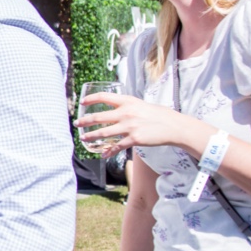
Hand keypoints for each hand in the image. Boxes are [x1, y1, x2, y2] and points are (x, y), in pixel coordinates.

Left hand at [76, 92, 208, 156]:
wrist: (173, 126)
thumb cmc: (159, 115)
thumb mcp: (141, 105)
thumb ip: (128, 107)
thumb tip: (116, 112)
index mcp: (128, 101)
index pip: (104, 97)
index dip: (91, 99)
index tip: (82, 103)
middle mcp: (126, 112)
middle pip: (99, 117)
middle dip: (85, 121)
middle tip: (77, 124)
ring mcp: (129, 126)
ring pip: (104, 132)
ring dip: (91, 136)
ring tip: (84, 138)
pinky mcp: (134, 139)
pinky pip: (117, 146)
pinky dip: (109, 151)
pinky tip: (104, 154)